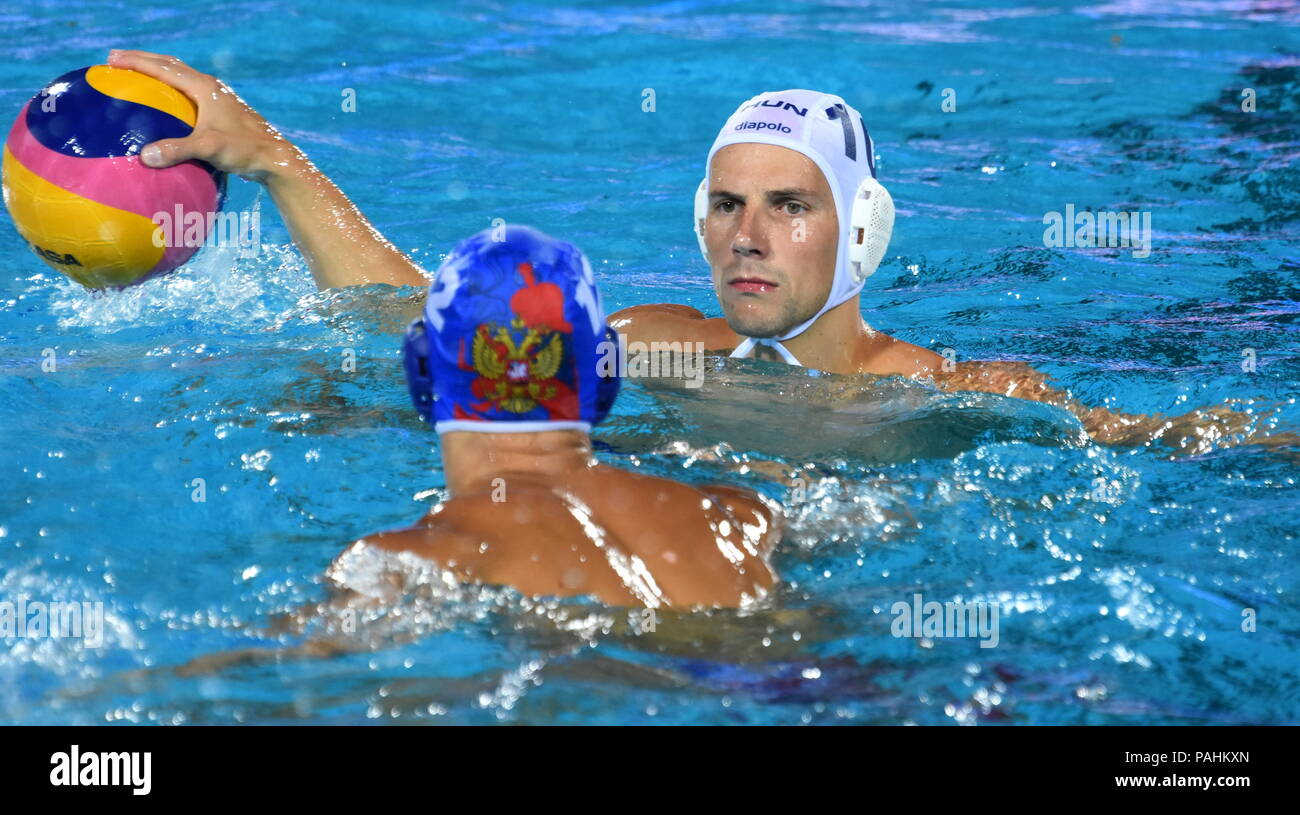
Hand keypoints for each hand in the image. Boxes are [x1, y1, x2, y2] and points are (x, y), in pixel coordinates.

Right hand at [107, 49, 302, 182]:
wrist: (276, 159)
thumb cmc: (246, 150)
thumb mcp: (210, 148)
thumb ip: (178, 150)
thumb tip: (146, 156)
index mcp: (205, 88)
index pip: (163, 67)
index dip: (136, 61)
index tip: (110, 59)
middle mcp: (210, 88)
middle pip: (170, 65)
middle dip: (142, 60)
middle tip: (114, 60)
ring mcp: (217, 99)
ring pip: (180, 78)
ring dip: (157, 74)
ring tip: (134, 78)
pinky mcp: (220, 113)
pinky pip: (188, 96)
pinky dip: (169, 95)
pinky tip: (161, 111)